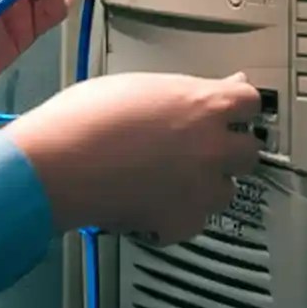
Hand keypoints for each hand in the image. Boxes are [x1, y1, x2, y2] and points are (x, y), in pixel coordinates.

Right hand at [5, 72, 261, 243]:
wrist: (56, 165)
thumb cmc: (84, 120)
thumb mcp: (141, 85)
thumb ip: (187, 90)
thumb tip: (214, 87)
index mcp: (204, 105)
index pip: (251, 102)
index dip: (237, 108)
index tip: (229, 112)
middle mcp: (211, 147)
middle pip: (249, 151)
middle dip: (228, 148)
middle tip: (199, 146)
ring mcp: (199, 188)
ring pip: (225, 189)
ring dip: (206, 183)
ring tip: (169, 175)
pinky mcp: (181, 222)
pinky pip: (195, 219)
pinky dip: (178, 213)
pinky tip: (153, 198)